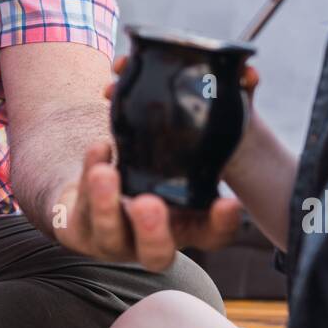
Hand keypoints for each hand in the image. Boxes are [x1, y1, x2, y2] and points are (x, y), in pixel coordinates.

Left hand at [50, 56, 260, 271]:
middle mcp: (151, 237)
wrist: (100, 184)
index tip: (229, 202)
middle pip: (157, 253)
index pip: (211, 235)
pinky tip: (99, 150)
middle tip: (148, 203)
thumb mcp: (183, 145)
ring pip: (109, 234)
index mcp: (185, 225)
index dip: (222, 226)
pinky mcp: (80, 230)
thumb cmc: (155, 162)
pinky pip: (80, 208)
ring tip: (106, 173)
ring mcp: (113, 238)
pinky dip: (88, 175)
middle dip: (153, 231)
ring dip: (106, 204)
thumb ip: (214, 115)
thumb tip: (247, 74)